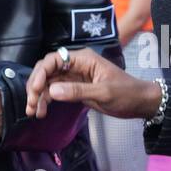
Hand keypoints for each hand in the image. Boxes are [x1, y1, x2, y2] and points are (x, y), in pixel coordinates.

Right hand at [24, 47, 161, 120]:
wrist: (139, 102)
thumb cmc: (126, 93)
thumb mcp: (104, 93)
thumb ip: (78, 91)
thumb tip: (53, 91)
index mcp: (83, 59)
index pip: (54, 59)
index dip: (41, 73)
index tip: (36, 90)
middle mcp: (76, 65)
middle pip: (47, 70)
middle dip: (35, 86)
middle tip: (31, 104)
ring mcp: (74, 77)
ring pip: (48, 82)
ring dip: (38, 96)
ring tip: (33, 112)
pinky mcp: (74, 88)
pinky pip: (54, 92)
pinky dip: (46, 101)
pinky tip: (41, 112)